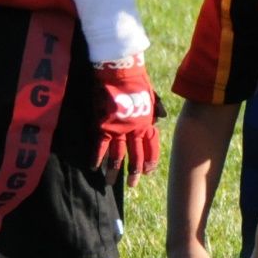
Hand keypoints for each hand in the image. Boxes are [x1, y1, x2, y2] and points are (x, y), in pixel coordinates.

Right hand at [93, 58, 160, 183]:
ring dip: (114, 170)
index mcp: (148, 123)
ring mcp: (119, 129)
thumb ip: (157, 108)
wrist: (121, 72)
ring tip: (110, 183)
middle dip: (134, 172)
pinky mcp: (103, 125)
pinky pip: (100, 146)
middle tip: (132, 184)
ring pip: (117, 156)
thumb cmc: (137, 81)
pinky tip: (94, 168)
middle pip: (136, 156)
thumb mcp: (152, 95)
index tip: (147, 172)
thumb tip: (164, 116)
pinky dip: (97, 158)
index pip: (151, 147)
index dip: (150, 161)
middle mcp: (135, 130)